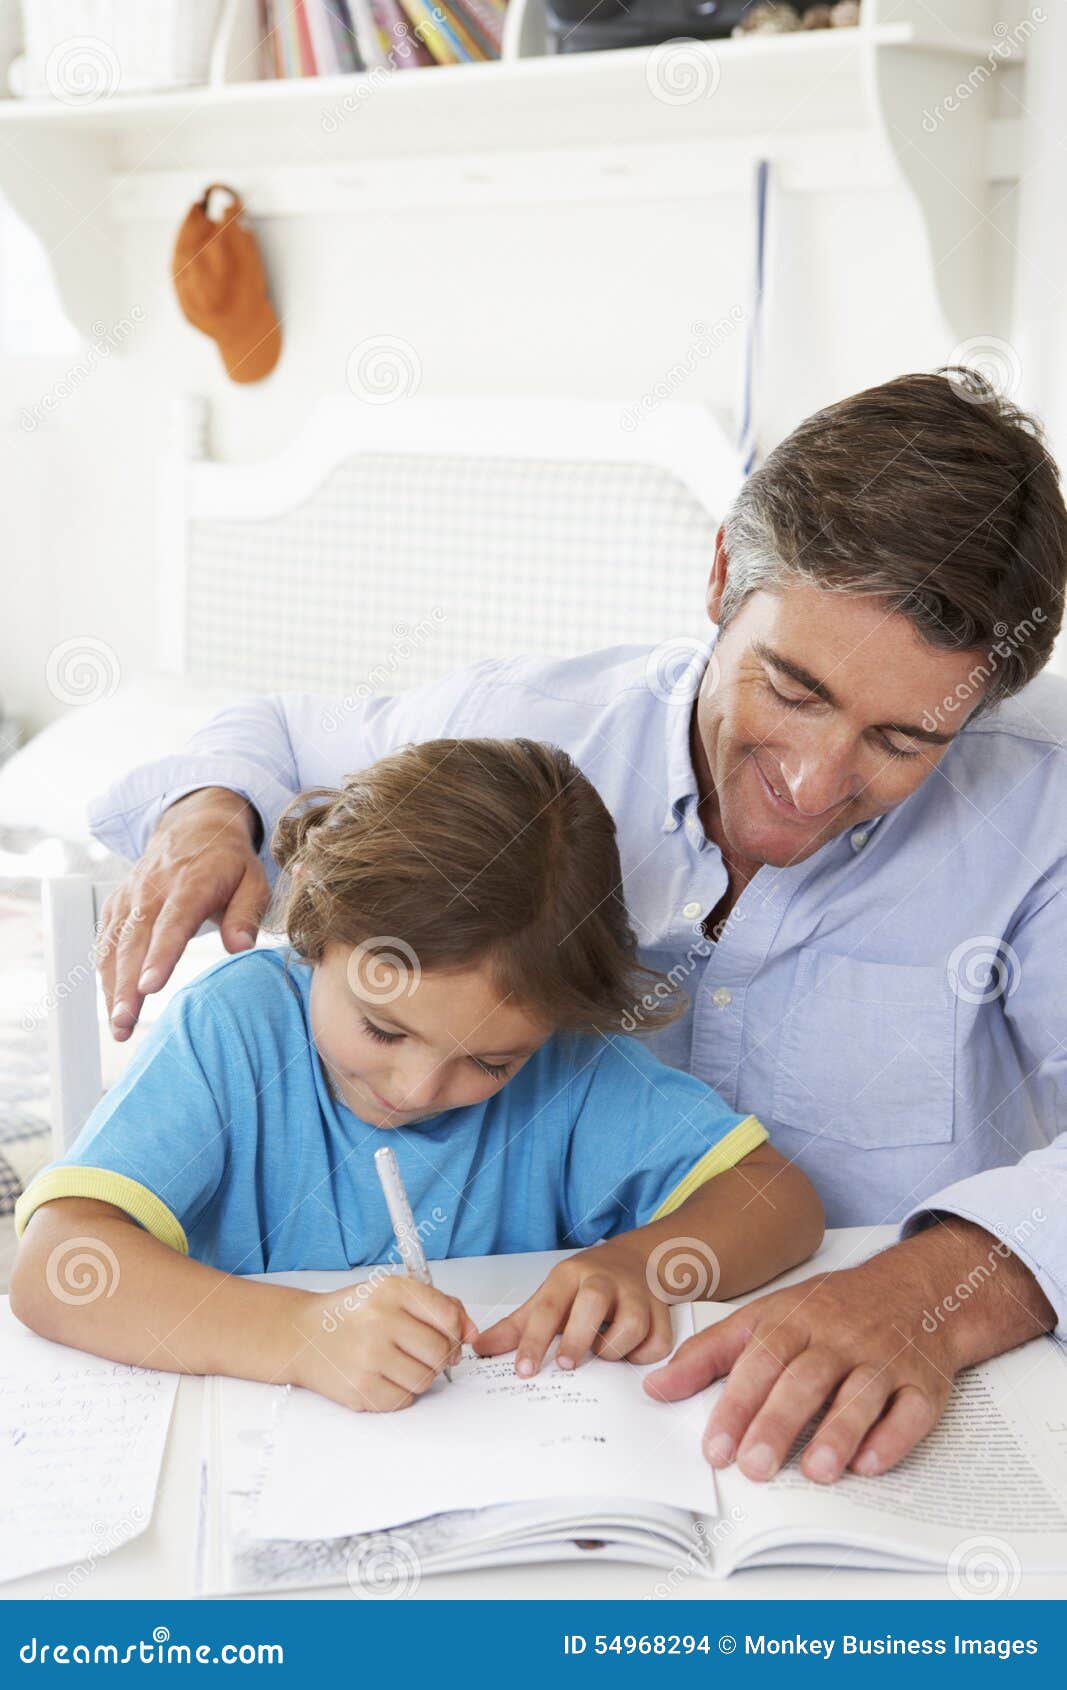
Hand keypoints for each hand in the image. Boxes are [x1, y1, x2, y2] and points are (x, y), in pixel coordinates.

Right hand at [97, 787, 268, 1039]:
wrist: (194, 825)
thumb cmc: (229, 861)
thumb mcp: (254, 879)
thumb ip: (247, 913)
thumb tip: (241, 948)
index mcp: (190, 882)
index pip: (172, 923)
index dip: (159, 956)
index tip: (150, 987)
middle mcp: (153, 889)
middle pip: (135, 942)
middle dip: (127, 986)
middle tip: (125, 1023)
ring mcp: (131, 896)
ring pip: (114, 945)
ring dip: (112, 987)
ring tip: (119, 1027)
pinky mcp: (118, 903)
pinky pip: (106, 941)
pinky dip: (105, 973)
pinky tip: (111, 1003)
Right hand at [294, 1275, 479, 1412]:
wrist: (303, 1335)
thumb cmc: (353, 1314)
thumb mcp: (393, 1293)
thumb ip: (438, 1306)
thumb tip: (471, 1333)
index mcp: (391, 1290)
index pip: (448, 1316)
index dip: (456, 1331)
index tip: (451, 1336)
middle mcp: (379, 1321)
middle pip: (440, 1352)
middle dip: (438, 1356)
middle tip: (420, 1351)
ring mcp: (368, 1358)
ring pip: (425, 1380)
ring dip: (419, 1376)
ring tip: (397, 1362)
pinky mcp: (360, 1390)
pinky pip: (403, 1401)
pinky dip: (399, 1393)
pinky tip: (382, 1377)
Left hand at [473, 1241, 674, 1376]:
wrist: (635, 1261)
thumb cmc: (584, 1286)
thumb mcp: (548, 1297)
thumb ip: (516, 1326)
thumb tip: (479, 1350)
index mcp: (570, 1275)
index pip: (548, 1307)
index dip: (533, 1339)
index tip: (523, 1370)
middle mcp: (604, 1280)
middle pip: (593, 1304)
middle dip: (577, 1338)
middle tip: (564, 1364)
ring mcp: (637, 1294)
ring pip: (631, 1325)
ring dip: (613, 1349)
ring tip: (600, 1354)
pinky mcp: (662, 1312)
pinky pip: (658, 1342)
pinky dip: (643, 1355)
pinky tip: (629, 1354)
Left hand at [644, 1222, 1053, 1483]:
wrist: (914, 1290)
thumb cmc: (827, 1311)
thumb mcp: (764, 1316)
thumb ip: (709, 1353)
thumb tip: (655, 1388)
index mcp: (796, 1319)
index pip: (760, 1359)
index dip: (736, 1403)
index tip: (714, 1449)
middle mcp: (839, 1337)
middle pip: (807, 1378)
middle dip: (779, 1423)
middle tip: (754, 1469)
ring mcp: (884, 1358)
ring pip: (862, 1393)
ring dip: (839, 1432)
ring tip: (815, 1473)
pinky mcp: (924, 1383)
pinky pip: (912, 1409)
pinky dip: (893, 1437)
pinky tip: (869, 1464)